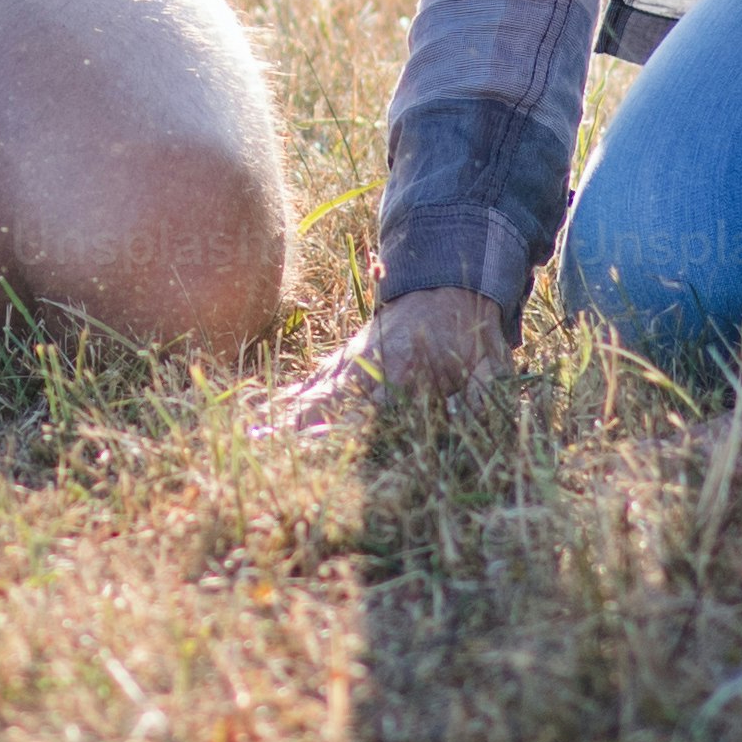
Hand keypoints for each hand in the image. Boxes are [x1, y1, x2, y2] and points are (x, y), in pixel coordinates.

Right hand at [253, 285, 512, 435]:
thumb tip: (467, 426)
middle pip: (326, 402)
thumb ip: (480, 398)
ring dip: (283, 417)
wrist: (449, 286)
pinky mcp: (343, 361)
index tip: (320, 455)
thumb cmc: (472, 335)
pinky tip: (262, 417)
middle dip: (299, 429)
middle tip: (269, 454)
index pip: (367, 407)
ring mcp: (349, 361)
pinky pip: (310, 382)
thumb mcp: (488, 367)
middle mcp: (365, 365)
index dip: (343, 432)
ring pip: (310, 391)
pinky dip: (286, 399)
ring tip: (252, 440)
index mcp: (400, 368)